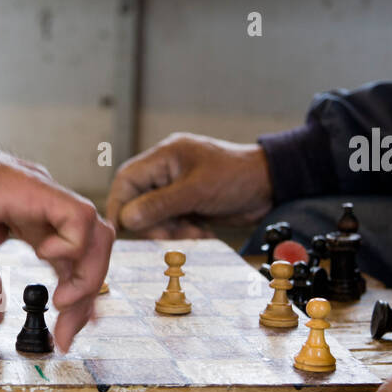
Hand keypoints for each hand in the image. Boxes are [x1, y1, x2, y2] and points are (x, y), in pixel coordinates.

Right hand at [0, 122, 113, 351]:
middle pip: (93, 251)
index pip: (73, 260)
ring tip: (62, 303)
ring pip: (96, 234)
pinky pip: (78, 217)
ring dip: (87, 276)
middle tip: (65, 333)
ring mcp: (42, 195)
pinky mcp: (33, 189)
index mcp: (31, 218)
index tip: (66, 330)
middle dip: (86, 299)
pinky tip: (45, 257)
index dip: (78, 296)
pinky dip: (73, 245)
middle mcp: (44, 206)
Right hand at [106, 132, 272, 238]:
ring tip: (194, 234)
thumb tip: (126, 219)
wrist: (271, 185)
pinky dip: (183, 232)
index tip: (122, 229)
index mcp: (164, 156)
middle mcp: (166, 170)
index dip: (120, 205)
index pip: (126, 180)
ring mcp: (177, 187)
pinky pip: (172, 222)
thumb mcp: (196, 191)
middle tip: (171, 236)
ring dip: (171, 231)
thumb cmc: (237, 177)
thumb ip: (159, 205)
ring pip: (156, 216)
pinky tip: (201, 232)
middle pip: (139, 202)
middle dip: (153, 223)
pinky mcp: (188, 202)